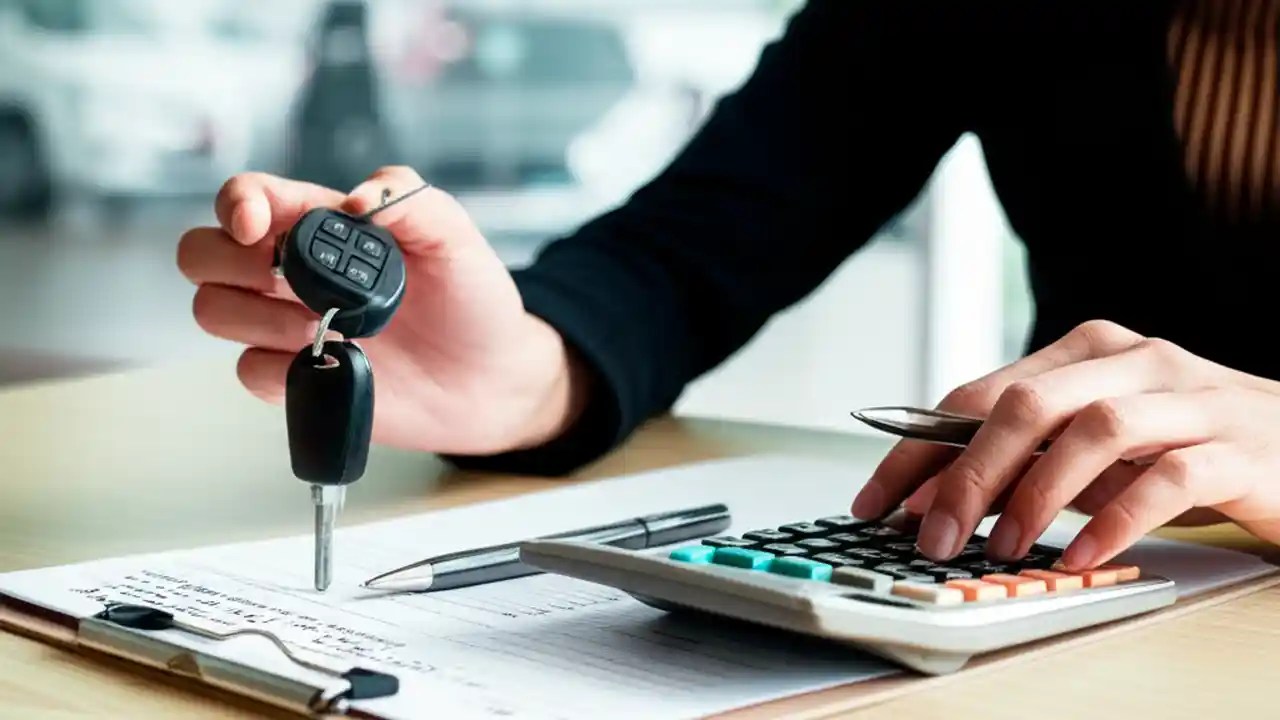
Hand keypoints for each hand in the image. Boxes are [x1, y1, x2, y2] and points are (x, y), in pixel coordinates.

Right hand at [178, 167, 588, 455]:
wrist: (493, 379)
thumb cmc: (473, 301)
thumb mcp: (456, 237)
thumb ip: (411, 199)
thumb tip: (357, 198)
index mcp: (322, 226)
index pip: (249, 197)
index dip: (235, 203)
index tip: (255, 226)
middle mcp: (293, 273)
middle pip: (202, 253)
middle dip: (226, 262)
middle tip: (280, 280)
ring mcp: (289, 326)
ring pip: (214, 311)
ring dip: (258, 318)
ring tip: (329, 327)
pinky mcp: (298, 378)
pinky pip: (250, 371)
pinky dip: (282, 369)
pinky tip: (335, 362)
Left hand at [850, 320, 1279, 569]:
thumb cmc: (1185, 446)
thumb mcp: (1093, 448)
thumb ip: (1026, 459)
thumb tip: (933, 497)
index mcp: (1085, 353)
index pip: (978, 393)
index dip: (919, 448)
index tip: (877, 500)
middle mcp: (1132, 362)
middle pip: (1026, 405)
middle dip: (966, 472)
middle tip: (930, 533)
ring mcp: (1188, 399)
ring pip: (1092, 430)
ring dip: (1035, 494)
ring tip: (1004, 546)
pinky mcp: (1236, 447)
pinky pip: (1167, 478)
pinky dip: (1117, 519)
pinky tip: (1084, 556)